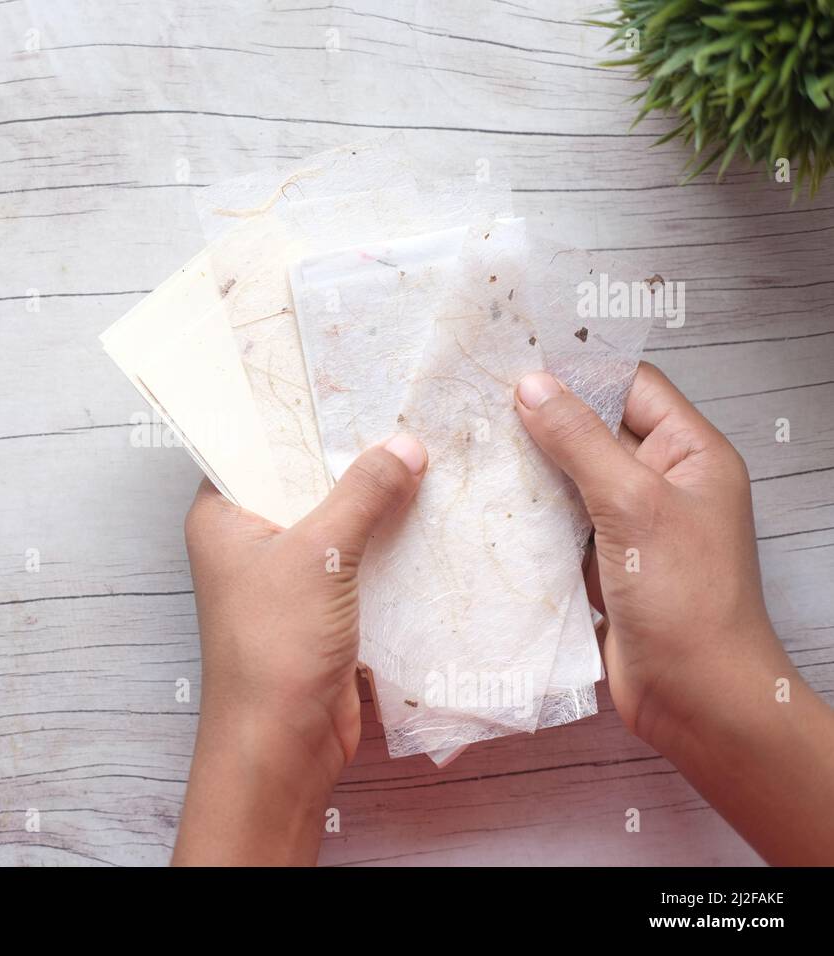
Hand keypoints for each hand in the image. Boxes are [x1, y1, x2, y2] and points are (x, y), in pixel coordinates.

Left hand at [172, 434, 426, 864]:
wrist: (280, 746)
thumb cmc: (275, 645)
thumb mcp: (318, 555)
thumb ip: (362, 494)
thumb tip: (406, 445)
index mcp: (222, 515)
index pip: (255, 443)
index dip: (298, 412)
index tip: (349, 375)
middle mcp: (250, 539)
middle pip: (304, 479)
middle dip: (353, 454)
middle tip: (406, 407)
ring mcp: (288, 574)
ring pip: (337, 521)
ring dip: (379, 500)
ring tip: (433, 450)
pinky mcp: (322, 607)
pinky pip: (359, 561)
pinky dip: (391, 543)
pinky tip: (436, 514)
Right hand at [515, 361, 833, 863]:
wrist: (697, 698)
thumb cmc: (686, 600)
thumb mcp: (632, 504)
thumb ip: (580, 441)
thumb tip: (533, 385)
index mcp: (690, 454)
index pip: (630, 385)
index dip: (577, 370)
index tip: (514, 362)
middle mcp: (662, 482)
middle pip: (595, 429)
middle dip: (541, 419)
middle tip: (476, 404)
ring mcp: (631, 525)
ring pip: (571, 478)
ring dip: (528, 469)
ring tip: (470, 449)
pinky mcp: (603, 564)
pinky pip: (560, 524)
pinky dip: (527, 515)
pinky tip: (486, 507)